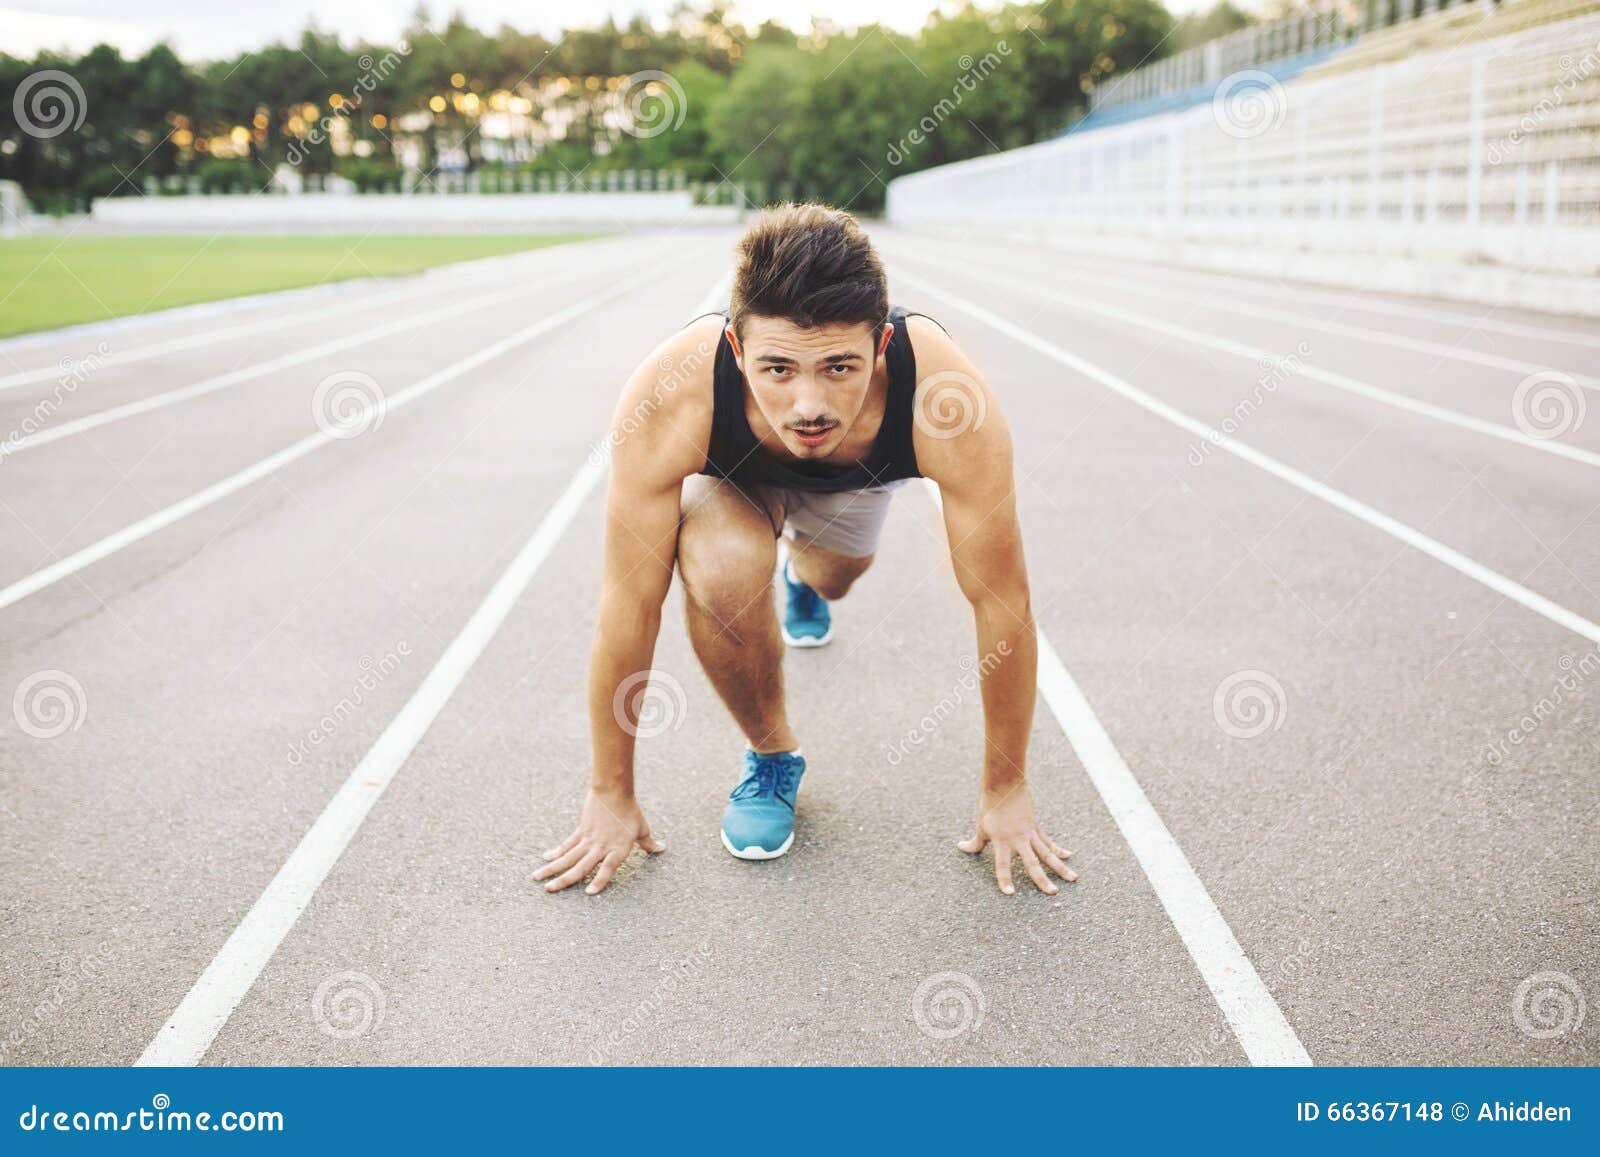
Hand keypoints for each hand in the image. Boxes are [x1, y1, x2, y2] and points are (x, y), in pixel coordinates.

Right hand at [532, 789, 662, 894]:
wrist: (614, 790)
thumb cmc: (630, 810)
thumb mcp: (642, 828)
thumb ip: (649, 842)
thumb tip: (661, 848)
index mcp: (618, 849)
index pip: (607, 870)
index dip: (599, 882)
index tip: (589, 893)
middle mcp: (601, 847)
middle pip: (580, 867)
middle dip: (564, 880)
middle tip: (549, 890)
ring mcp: (589, 839)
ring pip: (568, 857)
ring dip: (552, 868)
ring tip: (537, 877)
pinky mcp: (581, 830)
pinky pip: (567, 844)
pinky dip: (556, 852)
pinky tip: (545, 859)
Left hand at [959, 783, 1077, 894]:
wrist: (1005, 786)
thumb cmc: (990, 807)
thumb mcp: (980, 827)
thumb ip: (975, 843)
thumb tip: (961, 848)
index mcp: (1001, 841)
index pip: (1002, 865)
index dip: (1004, 879)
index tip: (1009, 893)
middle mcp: (1018, 840)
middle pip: (1032, 863)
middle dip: (1042, 879)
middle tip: (1052, 893)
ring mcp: (1030, 834)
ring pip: (1047, 854)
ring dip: (1060, 867)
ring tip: (1073, 879)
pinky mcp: (1036, 828)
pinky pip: (1048, 842)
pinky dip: (1058, 849)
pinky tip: (1068, 856)